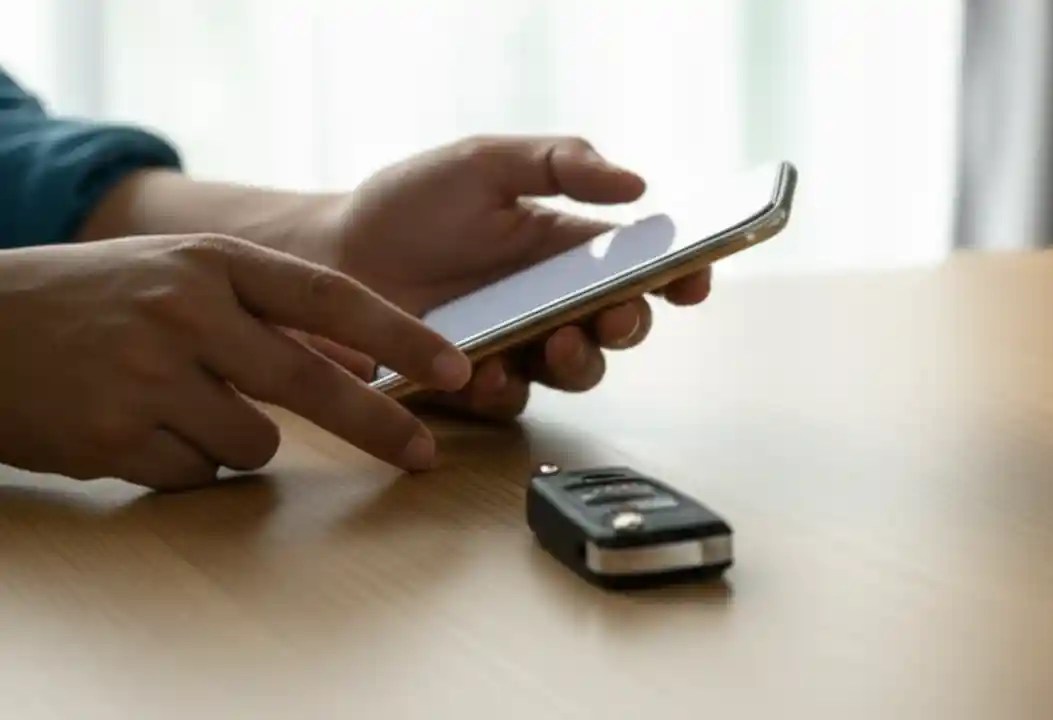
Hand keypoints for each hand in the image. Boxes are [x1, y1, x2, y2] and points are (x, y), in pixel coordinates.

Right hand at [0, 235, 471, 488]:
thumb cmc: (95, 300)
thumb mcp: (182, 277)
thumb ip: (269, 311)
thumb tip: (361, 357)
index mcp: (211, 261)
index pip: (329, 298)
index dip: (401, 336)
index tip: (456, 369)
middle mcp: (186, 311)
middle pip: (311, 383)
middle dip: (379, 425)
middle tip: (423, 455)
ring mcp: (148, 374)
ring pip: (255, 444)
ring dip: (237, 440)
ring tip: (175, 405)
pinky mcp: (115, 436)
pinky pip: (198, 474)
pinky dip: (185, 464)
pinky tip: (137, 428)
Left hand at [315, 135, 711, 417]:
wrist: (327, 254)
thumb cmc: (407, 205)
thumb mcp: (484, 164)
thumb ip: (559, 163)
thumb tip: (638, 184)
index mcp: (565, 249)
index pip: (640, 265)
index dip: (679, 275)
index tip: (695, 277)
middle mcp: (552, 302)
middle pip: (620, 326)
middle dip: (631, 324)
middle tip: (617, 315)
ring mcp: (518, 346)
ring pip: (578, 371)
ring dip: (582, 362)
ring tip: (560, 342)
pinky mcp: (475, 384)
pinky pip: (511, 399)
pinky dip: (507, 387)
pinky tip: (488, 369)